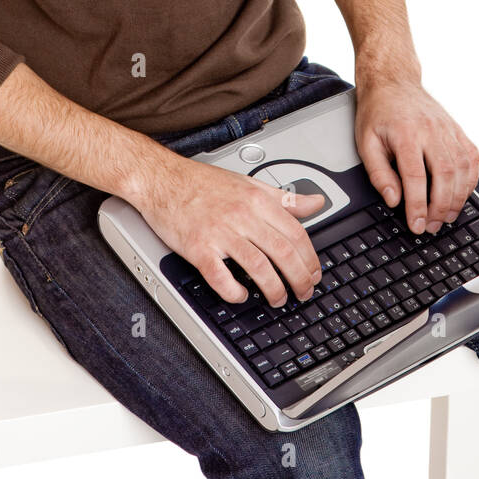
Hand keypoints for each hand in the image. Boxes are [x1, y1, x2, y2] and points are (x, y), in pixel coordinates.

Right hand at [131, 149, 325, 307]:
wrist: (162, 179)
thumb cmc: (202, 183)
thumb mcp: (249, 184)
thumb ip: (284, 198)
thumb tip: (316, 202)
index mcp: (257, 200)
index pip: (296, 233)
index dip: (310, 259)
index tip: (314, 274)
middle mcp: (242, 215)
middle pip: (282, 252)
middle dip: (299, 278)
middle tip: (304, 293)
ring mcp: (219, 232)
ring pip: (258, 266)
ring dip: (273, 289)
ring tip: (278, 299)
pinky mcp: (197, 247)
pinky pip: (220, 276)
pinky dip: (234, 291)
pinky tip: (241, 295)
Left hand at [354, 76, 478, 235]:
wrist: (394, 81)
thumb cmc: (378, 112)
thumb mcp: (365, 142)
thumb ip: (378, 173)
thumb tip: (393, 199)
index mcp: (405, 134)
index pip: (416, 177)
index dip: (418, 206)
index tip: (417, 225)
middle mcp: (431, 131)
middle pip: (445, 175)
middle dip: (441, 207)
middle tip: (433, 226)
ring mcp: (448, 129)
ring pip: (463, 169)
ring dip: (458, 198)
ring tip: (447, 216)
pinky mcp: (457, 130)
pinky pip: (471, 158)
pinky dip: (470, 180)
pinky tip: (461, 194)